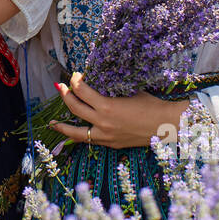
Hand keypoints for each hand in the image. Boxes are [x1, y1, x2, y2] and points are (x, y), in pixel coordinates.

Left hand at [48, 72, 188, 148]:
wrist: (166, 125)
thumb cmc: (151, 104)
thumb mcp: (129, 90)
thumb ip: (110, 88)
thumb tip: (96, 81)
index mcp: (107, 106)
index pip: (81, 90)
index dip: (75, 80)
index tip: (75, 75)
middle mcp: (102, 122)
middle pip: (75, 107)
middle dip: (65, 95)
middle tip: (61, 87)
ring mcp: (106, 135)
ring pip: (77, 131)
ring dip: (63, 125)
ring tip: (52, 123)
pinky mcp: (111, 144)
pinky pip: (90, 140)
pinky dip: (80, 136)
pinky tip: (73, 135)